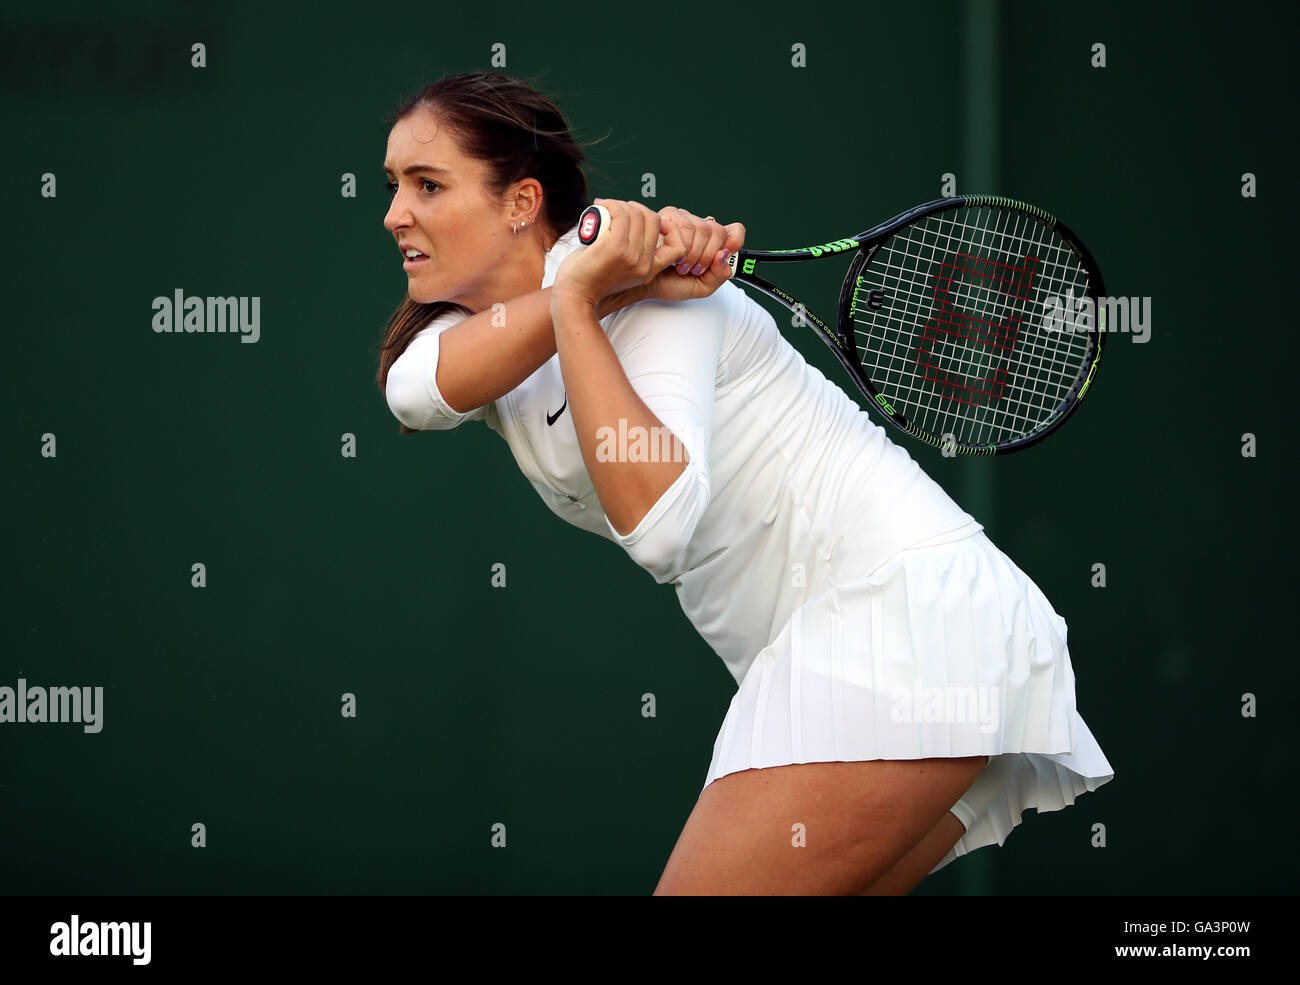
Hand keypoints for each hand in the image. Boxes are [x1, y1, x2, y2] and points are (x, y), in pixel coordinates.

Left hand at [552, 198, 675, 306]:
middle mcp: (645, 264)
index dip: (667, 226)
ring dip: (621, 204)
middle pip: (653, 220)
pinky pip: (621, 214)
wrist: (573, 295)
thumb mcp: (621, 271)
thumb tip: (632, 224)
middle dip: (636, 208)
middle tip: (617, 210)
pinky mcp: (616, 247)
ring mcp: (632, 256)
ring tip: (606, 208)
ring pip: (637, 214)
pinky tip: (602, 205)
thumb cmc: (589, 279)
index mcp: (649, 270)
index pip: (677, 245)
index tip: (644, 221)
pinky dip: (612, 204)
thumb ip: (631, 256)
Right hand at [642, 206, 744, 303]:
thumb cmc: (670, 284)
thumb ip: (719, 276)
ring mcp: (683, 219)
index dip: (734, 241)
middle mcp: (699, 227)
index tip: (724, 255)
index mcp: (711, 242)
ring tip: (681, 266)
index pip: (734, 231)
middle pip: (717, 230)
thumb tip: (723, 257)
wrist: (644, 285)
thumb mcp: (702, 288)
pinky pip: (682, 227)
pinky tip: (672, 256)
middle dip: (708, 256)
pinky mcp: (667, 217)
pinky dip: (679, 247)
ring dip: (692, 254)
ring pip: (701, 229)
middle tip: (695, 269)